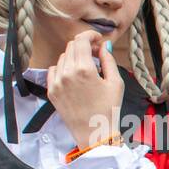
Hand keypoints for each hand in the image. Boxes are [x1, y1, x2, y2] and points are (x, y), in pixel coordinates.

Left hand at [47, 31, 122, 148]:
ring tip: (86, 68)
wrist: (94, 133)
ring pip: (62, 57)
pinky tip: (73, 76)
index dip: (90, 35)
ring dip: (74, 57)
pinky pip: (54, 70)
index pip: (81, 40)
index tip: (97, 38)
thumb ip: (108, 60)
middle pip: (72, 47)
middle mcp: (67, 73)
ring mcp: (57, 82)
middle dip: (84, 46)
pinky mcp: (52, 91)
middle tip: (95, 53)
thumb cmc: (109, 109)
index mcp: (84, 69)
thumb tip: (104, 46)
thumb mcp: (116, 83)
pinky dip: (63, 68)